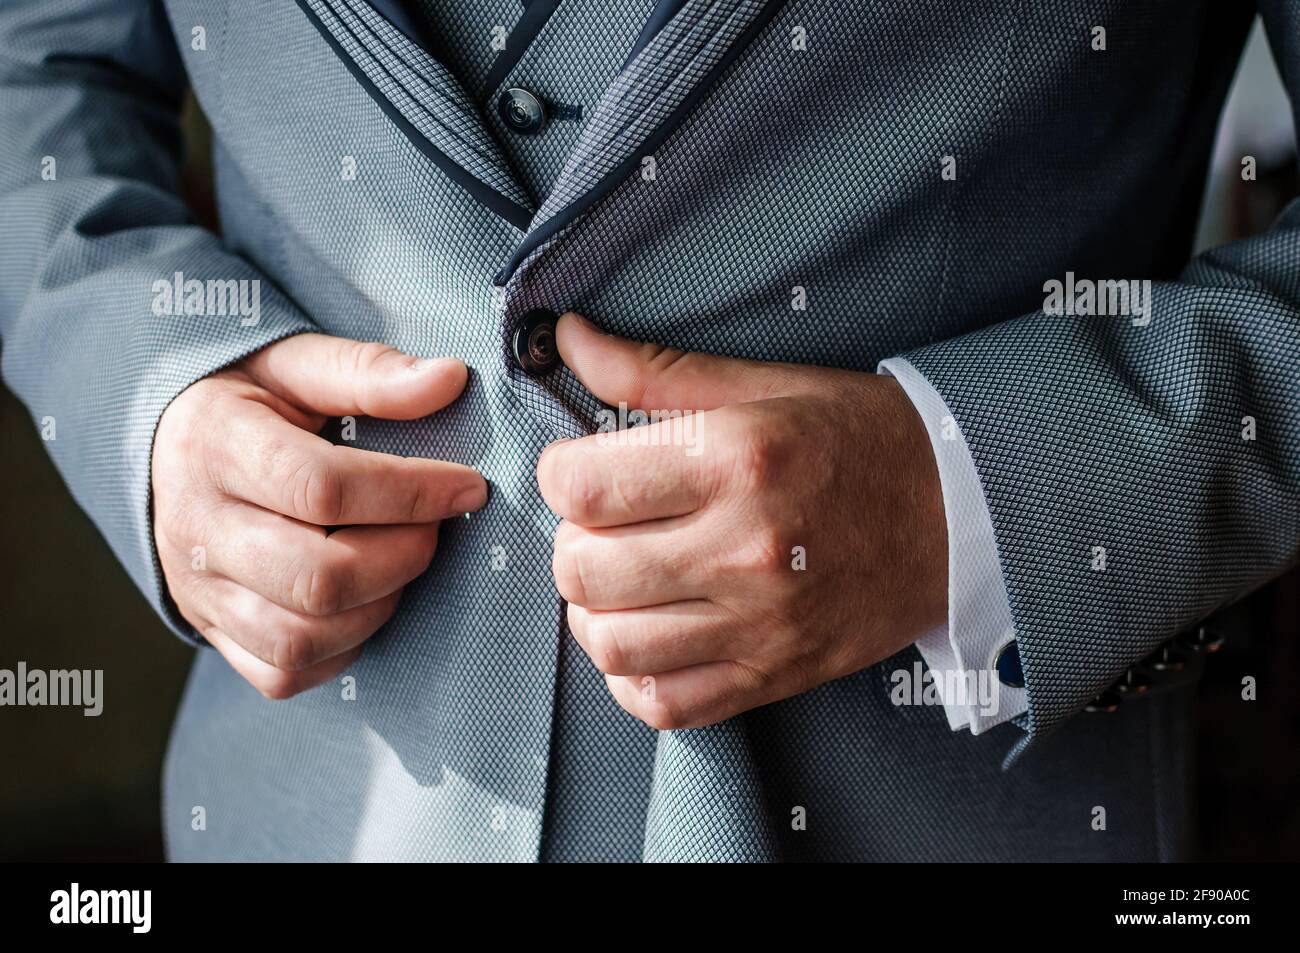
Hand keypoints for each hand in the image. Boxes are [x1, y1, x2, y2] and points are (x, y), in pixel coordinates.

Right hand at [152, 334, 486, 698]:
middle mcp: (198, 528)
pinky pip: (283, 672)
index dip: (410, 493)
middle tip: (434, 527)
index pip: (321, 487)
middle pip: (316, 578)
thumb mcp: (295, 364)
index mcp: (216, 446)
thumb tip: (450, 379)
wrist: (165, 451)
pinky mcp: (212, 631)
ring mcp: (198, 590)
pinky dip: (342, 650)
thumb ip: (368, 372)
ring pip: (300, 637)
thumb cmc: (247, 402)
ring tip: (401, 560)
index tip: (467, 486)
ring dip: (379, 607)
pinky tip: (366, 601)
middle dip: (403, 556)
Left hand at [537, 313, 946, 729]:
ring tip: (622, 579)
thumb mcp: (764, 385)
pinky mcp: (775, 675)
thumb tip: (569, 340)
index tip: (579, 468)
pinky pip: (663, 703)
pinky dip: (634, 675)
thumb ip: (654, 370)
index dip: (559, 474)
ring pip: (610, 644)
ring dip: (594, 609)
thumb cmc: (857, 438)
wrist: (963, 512)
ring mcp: (762, 624)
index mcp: (739, 459)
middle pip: (582, 568)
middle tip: (603, 523)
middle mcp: (746, 547)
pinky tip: (651, 633)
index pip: (582, 487)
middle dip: (572, 540)